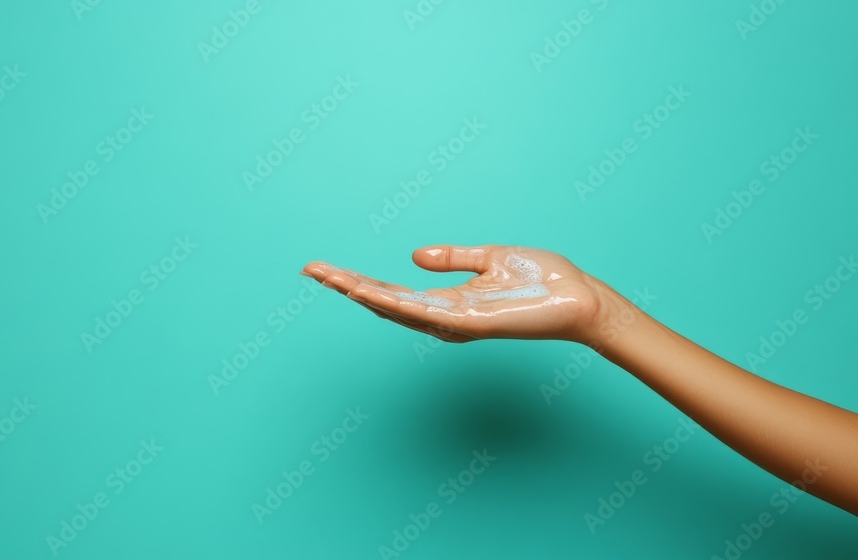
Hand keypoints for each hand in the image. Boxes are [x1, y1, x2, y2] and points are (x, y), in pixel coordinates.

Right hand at [301, 245, 605, 342]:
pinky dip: (393, 303)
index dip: (357, 281)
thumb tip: (413, 257)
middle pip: (384, 302)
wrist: (580, 297)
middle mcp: (444, 317)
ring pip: (396, 309)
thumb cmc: (542, 280)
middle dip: (346, 286)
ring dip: (361, 293)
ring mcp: (454, 324)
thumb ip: (453, 259)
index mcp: (447, 301)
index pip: (392, 291)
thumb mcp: (490, 258)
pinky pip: (424, 314)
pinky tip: (368, 292)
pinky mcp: (470, 324)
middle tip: (311, 269)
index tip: (325, 268)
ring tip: (330, 278)